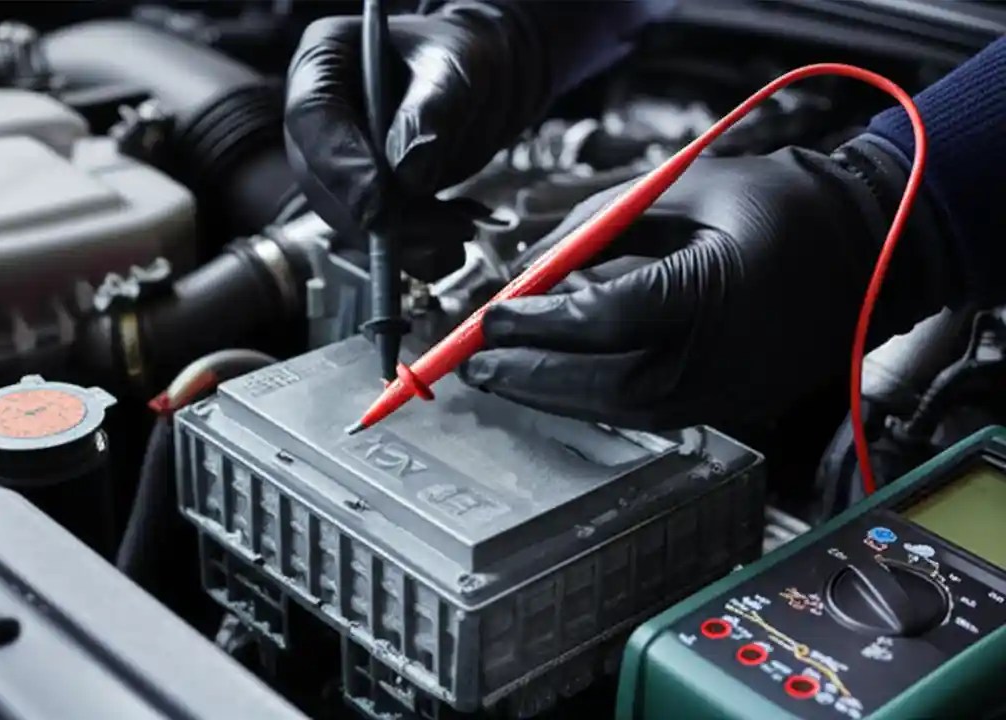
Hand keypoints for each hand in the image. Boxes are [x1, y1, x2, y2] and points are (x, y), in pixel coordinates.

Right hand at [284, 3, 550, 279]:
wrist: (484, 82)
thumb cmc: (462, 56)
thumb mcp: (454, 68)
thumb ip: (432, 112)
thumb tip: (409, 174)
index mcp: (322, 61)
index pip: (311, 119)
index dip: (341, 168)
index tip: (380, 204)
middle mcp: (317, 119)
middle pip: (323, 180)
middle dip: (379, 216)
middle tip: (439, 228)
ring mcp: (335, 163)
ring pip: (348, 218)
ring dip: (403, 239)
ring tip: (459, 228)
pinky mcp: (361, 199)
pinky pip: (375, 238)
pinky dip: (416, 249)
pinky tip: (453, 234)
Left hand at [460, 137, 953, 429]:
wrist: (871, 249)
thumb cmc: (782, 205)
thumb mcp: (686, 186)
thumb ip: (602, 224)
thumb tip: (533, 260)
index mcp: (714, 292)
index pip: (607, 320)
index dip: (540, 324)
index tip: (490, 316)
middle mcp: (719, 356)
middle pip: (602, 383)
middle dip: (529, 376)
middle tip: (474, 363)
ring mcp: (725, 389)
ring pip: (618, 408)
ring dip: (550, 395)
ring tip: (496, 376)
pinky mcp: (725, 403)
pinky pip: (643, 410)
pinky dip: (589, 399)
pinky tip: (550, 383)